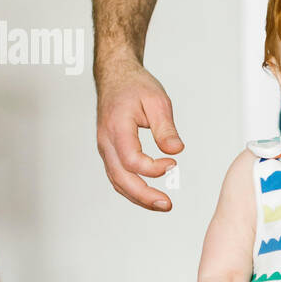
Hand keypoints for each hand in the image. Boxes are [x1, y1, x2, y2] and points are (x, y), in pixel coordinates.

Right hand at [95, 58, 184, 209]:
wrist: (115, 76)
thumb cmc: (135, 86)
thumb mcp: (157, 101)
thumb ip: (166, 128)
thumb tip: (175, 151)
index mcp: (117, 127)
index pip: (131, 159)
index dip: (152, 168)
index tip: (173, 164)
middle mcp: (106, 141)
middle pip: (120, 178)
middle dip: (144, 195)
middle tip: (167, 204)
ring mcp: (105, 148)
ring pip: (117, 182)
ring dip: (139, 197)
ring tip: (162, 205)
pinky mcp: (110, 152)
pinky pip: (117, 176)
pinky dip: (132, 190)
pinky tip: (150, 196)